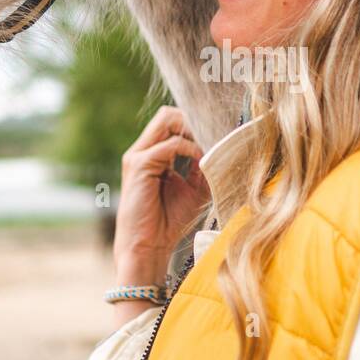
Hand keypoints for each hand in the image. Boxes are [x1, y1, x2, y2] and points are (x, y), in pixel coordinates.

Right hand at [112, 105, 208, 286]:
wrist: (148, 246)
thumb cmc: (169, 221)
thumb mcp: (194, 188)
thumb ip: (203, 167)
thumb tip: (221, 148)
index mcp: (152, 155)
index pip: (172, 122)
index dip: (195, 123)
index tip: (219, 132)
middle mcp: (142, 151)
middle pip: (168, 114)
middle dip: (194, 120)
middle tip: (215, 134)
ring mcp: (138, 156)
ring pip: (167, 120)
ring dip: (193, 130)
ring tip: (210, 146)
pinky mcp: (139, 165)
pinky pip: (170, 145)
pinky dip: (190, 148)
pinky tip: (201, 161)